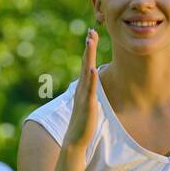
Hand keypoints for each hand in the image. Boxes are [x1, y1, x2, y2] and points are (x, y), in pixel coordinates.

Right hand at [64, 27, 99, 151]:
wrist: (75, 140)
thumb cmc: (83, 122)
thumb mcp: (88, 103)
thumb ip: (90, 92)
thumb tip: (93, 86)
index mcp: (83, 87)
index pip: (85, 64)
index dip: (89, 50)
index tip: (92, 35)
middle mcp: (81, 88)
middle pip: (84, 63)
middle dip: (88, 47)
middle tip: (91, 31)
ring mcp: (83, 95)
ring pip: (86, 72)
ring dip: (88, 57)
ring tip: (90, 42)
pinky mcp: (87, 105)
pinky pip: (90, 90)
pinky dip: (91, 79)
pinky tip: (92, 68)